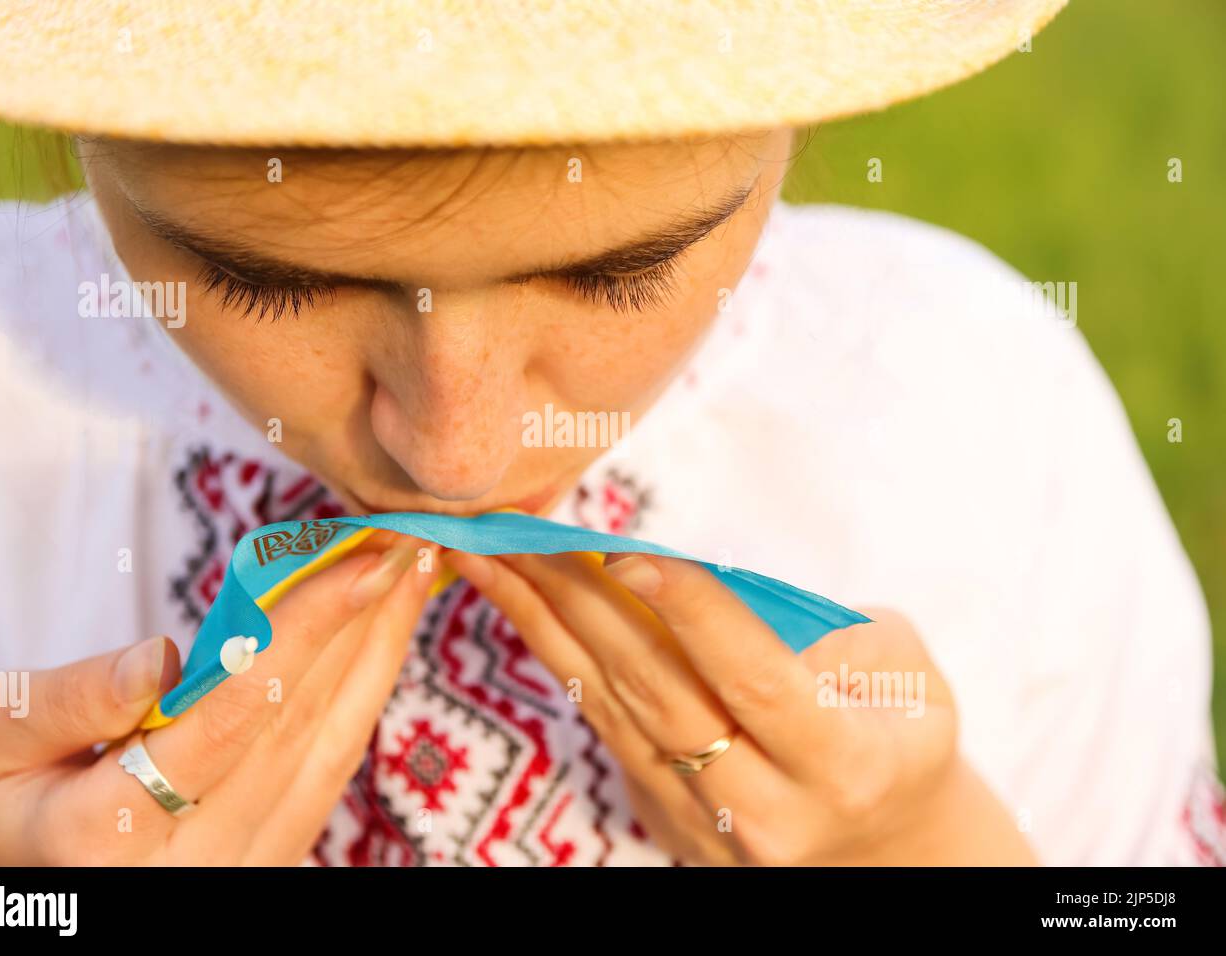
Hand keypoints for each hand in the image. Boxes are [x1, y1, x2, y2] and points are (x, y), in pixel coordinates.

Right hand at [0, 533, 437, 865]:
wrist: (26, 895)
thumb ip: (66, 701)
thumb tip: (162, 654)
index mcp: (109, 835)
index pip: (228, 714)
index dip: (305, 629)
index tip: (363, 561)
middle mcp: (195, 864)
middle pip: (298, 723)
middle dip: (363, 621)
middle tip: (407, 537)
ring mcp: (243, 870)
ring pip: (331, 746)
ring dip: (379, 650)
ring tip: (411, 572)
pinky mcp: (271, 860)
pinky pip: (331, 769)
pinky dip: (365, 692)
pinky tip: (384, 636)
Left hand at [444, 549, 1034, 864]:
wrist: (880, 844)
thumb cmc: (896, 733)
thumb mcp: (903, 671)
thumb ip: (819, 627)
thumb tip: (706, 583)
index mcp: (844, 765)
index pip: (756, 682)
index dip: (694, 615)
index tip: (630, 554)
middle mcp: (766, 808)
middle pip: (659, 693)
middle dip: (584, 603)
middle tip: (523, 532)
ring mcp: (706, 825)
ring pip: (611, 709)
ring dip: (544, 625)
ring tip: (489, 556)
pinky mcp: (663, 818)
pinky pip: (602, 726)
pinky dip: (560, 659)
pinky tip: (523, 605)